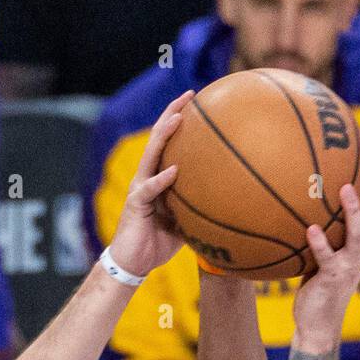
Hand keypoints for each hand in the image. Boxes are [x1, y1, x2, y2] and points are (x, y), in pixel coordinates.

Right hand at [108, 91, 193, 277]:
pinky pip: (150, 189)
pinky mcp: (135, 204)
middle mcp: (147, 177)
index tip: (199, 103)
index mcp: (158, 179)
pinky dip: (161, 180)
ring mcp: (139, 188)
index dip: (180, 122)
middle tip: (189, 95)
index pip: (168, 143)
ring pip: (151, 155)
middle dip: (172, 114)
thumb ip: (197, 210)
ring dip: (164, 135)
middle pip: (158, 138)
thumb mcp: (184, 225)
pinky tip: (174, 170)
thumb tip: (225, 207)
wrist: (134, 264)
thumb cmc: (157, 245)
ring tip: (178, 118)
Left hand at [292, 153, 359, 351]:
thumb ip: (323, 232)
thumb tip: (304, 203)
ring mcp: (350, 265)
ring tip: (344, 189)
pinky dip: (320, 243)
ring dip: (352, 210)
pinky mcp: (333, 278)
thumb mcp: (324, 254)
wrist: (318, 323)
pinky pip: (327, 257)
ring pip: (357, 233)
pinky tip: (309, 229)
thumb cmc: (318, 286)